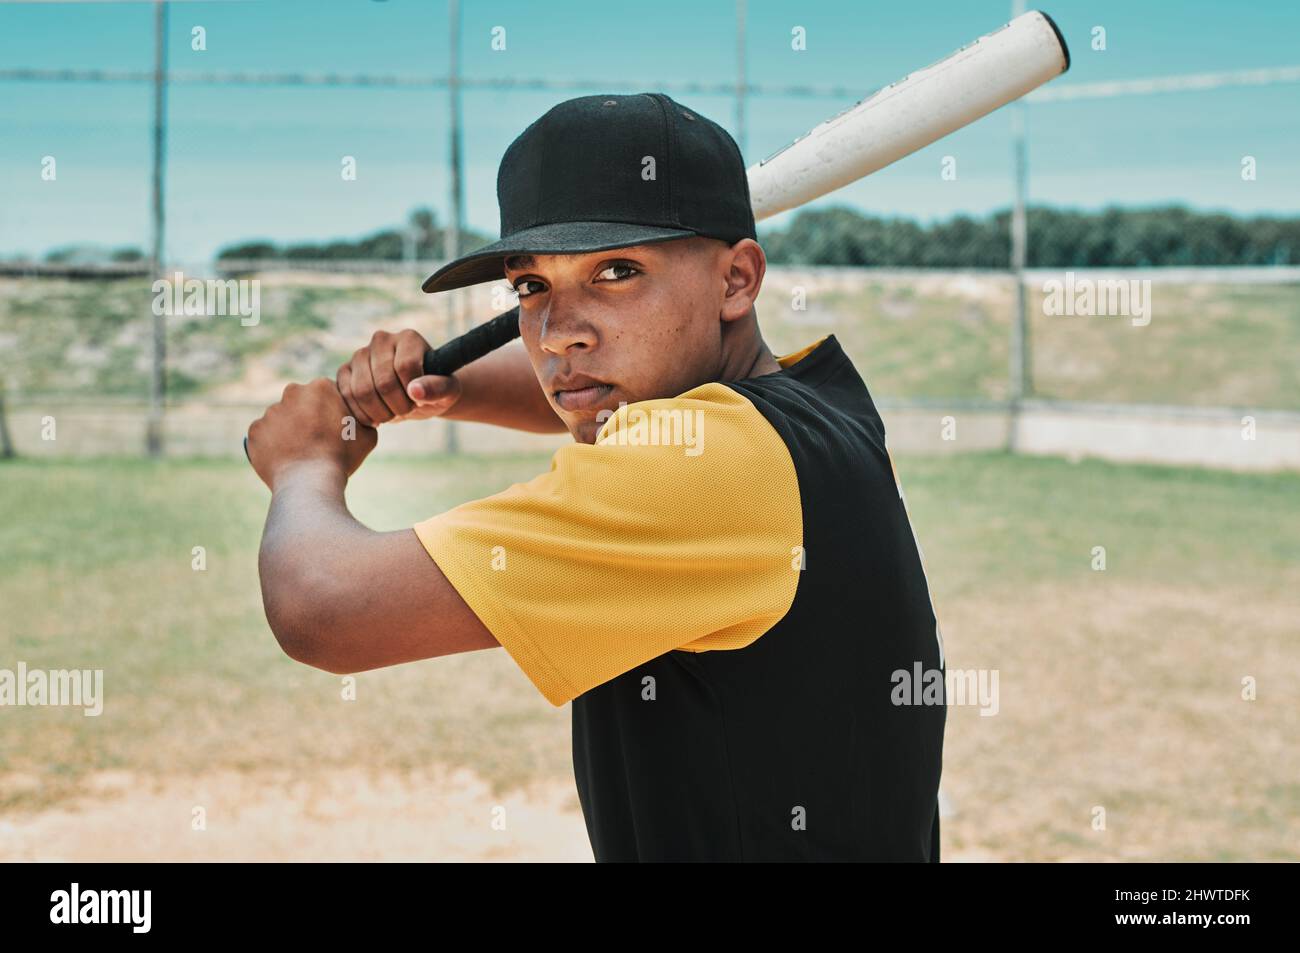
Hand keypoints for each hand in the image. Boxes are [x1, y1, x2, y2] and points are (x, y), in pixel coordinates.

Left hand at [246, 379, 376, 489]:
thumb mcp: (368, 435)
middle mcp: (292, 393)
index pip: (325, 394)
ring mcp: (270, 411)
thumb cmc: (342, 457)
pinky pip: (264, 436)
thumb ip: (360, 419)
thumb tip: (358, 418)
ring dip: (288, 431)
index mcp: (320, 388)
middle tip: (316, 441)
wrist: (310, 482)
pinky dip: (272, 445)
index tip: (333, 428)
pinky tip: (285, 459)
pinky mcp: (255, 430)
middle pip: (300, 403)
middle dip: (306, 417)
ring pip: (281, 419)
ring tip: (300, 454)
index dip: (330, 411)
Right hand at [336, 329, 463, 426]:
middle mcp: (381, 340)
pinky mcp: (344, 371)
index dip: (413, 392)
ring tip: (392, 414)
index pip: (405, 367)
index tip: (420, 398)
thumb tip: (415, 390)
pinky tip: (375, 416)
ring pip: (362, 390)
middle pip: (383, 382)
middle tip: (406, 410)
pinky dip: (361, 413)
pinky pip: (346, 395)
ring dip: (380, 412)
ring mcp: (360, 354)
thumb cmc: (435, 390)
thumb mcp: (448, 392)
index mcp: (408, 338)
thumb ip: (439, 388)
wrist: (415, 397)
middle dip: (398, 406)